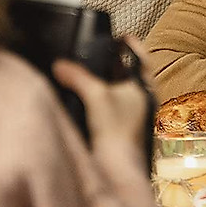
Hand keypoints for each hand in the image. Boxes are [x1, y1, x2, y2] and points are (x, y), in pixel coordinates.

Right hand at [53, 43, 147, 162]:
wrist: (117, 171)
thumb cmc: (117, 132)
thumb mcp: (96, 95)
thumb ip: (78, 77)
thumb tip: (60, 65)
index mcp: (146, 86)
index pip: (142, 57)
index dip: (132, 44)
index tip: (122, 35)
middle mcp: (144, 99)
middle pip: (131, 74)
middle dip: (116, 64)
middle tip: (102, 52)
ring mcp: (134, 115)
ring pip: (121, 91)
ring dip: (108, 83)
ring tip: (91, 73)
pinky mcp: (122, 129)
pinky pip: (112, 108)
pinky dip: (101, 100)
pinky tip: (87, 100)